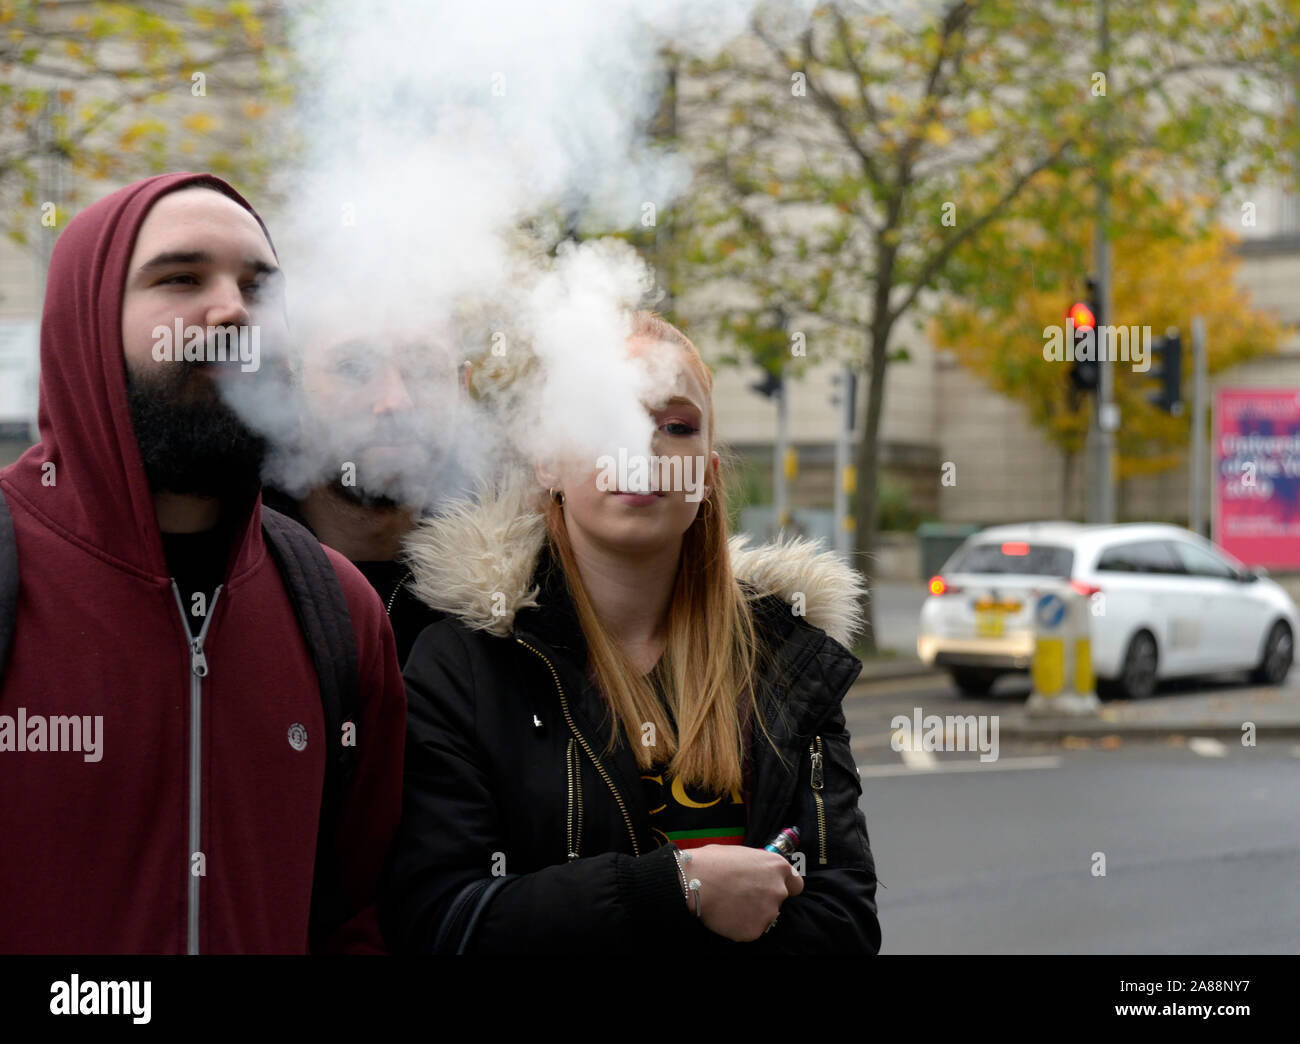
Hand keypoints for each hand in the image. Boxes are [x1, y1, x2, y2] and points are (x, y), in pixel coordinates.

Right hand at [682, 844, 803, 941]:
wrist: (693, 881)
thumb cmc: (712, 862)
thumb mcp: (741, 853)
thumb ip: (756, 866)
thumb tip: (754, 872)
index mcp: (777, 867)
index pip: (795, 884)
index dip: (782, 886)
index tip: (770, 888)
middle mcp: (778, 890)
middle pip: (777, 901)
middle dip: (762, 900)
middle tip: (740, 896)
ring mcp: (768, 912)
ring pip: (763, 917)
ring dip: (750, 914)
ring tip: (729, 905)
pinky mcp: (754, 931)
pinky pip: (748, 930)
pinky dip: (738, 926)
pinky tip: (724, 915)